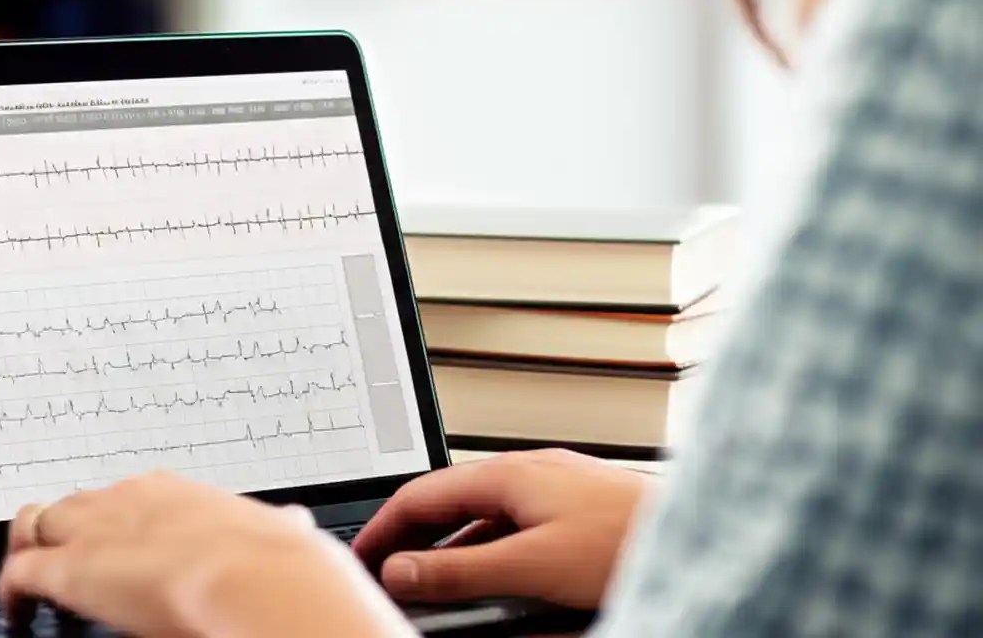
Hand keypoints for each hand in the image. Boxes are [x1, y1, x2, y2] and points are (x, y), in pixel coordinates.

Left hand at [0, 472, 414, 637]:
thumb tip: (293, 523)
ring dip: (33, 549)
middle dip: (69, 531)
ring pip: (38, 522)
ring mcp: (96, 532)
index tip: (129, 545)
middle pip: (76, 504)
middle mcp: (130, 501)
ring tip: (32, 583)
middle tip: (72, 562)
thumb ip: (277, 526)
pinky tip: (19, 614)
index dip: (121, 521)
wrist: (257, 577)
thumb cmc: (274, 562)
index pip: (130, 496)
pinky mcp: (71, 570)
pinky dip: (12, 593)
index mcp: (177, 492)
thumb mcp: (279, 531)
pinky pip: (19, 572)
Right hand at [352, 449, 648, 607]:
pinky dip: (488, 554)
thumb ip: (461, 570)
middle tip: (390, 575)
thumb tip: (404, 571)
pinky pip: (513, 529)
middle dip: (414, 539)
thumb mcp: (531, 564)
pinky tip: (492, 585)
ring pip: (482, 520)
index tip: (363, 556)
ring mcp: (554, 491)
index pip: (421, 493)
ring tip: (433, 588)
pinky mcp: (575, 513)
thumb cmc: (628, 539)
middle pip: (450, 504)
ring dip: (452, 552)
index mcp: (509, 473)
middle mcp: (529, 474)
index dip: (384, 527)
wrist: (700, 537)